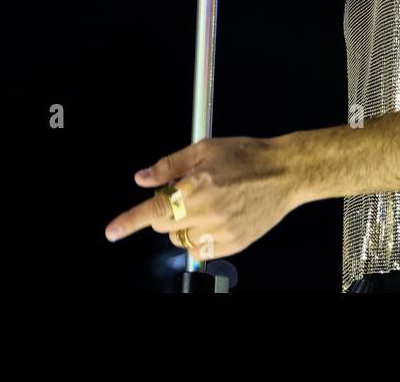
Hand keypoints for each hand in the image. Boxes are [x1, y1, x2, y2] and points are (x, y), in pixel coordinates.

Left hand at [103, 135, 299, 259]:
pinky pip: (202, 250)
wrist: (285, 173)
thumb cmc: (248, 156)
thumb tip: (142, 177)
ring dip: (184, 225)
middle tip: (187, 192)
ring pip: (182, 240)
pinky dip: (201, 237)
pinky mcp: (234, 244)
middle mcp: (209, 212)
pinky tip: (216, 217)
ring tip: (205, 205)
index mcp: (199, 186)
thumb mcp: (205, 148)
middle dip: (168, 210)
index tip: (113, 231)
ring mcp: (223, 232)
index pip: (155, 210)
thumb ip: (169, 165)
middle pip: (165, 226)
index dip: (129, 221)